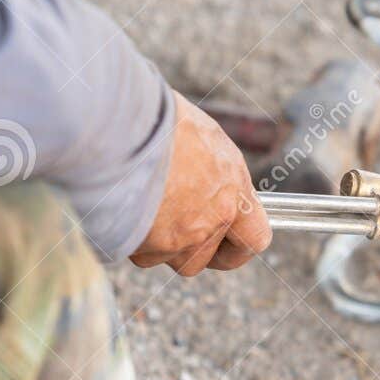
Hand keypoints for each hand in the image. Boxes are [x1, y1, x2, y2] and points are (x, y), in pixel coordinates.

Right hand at [129, 91, 271, 275]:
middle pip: (204, 257)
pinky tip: (124, 209)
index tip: (228, 243)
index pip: (255, 238)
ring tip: (143, 208)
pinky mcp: (145, 247)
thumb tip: (208, 177)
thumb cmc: (163, 121)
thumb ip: (213, 170)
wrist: (124, 128)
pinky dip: (132, 239)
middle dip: (189, 248)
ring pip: (170, 258)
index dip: (239, 247)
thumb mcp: (204, 138)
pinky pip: (140, 253)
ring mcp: (178, 239)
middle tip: (173, 227)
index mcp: (233, 191)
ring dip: (159, 244)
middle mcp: (211, 221)